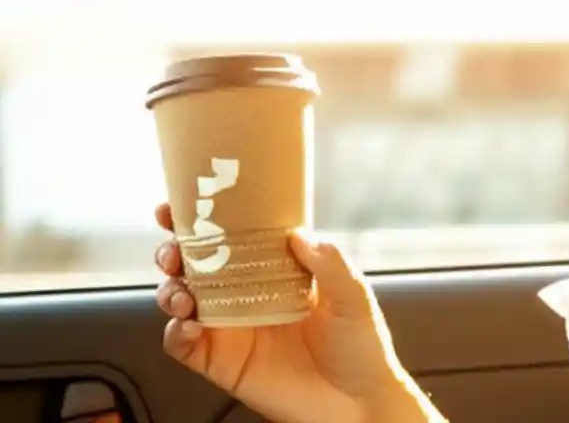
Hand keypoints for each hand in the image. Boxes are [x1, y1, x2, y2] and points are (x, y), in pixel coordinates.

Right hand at [153, 203, 440, 422]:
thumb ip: (329, 264)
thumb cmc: (361, 349)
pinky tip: (188, 327)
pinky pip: (183, 346)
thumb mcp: (353, 297)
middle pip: (195, 264)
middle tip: (175, 251)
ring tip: (183, 294)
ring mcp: (231, 328)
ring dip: (171, 290)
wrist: (357, 405)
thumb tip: (297, 234)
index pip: (232, 237)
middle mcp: (246, 295)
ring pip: (181, 300)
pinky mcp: (221, 363)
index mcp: (275, 271)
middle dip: (174, 251)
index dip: (202, 219)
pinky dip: (176, 334)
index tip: (179, 203)